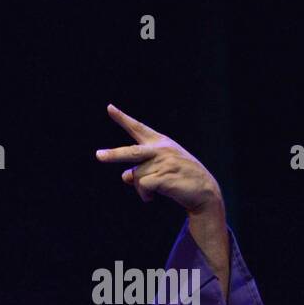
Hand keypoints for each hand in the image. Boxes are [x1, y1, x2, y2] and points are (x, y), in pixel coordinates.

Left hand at [95, 104, 222, 213]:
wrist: (205, 191)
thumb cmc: (180, 177)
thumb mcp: (160, 168)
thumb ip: (140, 169)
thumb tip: (125, 175)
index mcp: (161, 142)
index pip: (138, 129)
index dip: (123, 119)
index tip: (109, 107)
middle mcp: (161, 149)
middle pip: (131, 152)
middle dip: (114, 155)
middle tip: (98, 155)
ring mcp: (164, 163)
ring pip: (136, 176)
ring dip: (141, 188)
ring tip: (156, 190)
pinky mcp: (165, 177)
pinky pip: (142, 187)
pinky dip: (145, 195)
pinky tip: (155, 196)